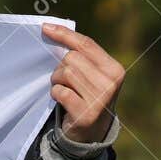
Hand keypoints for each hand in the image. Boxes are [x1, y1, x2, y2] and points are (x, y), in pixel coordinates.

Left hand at [41, 23, 124, 144]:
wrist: (92, 131)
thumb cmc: (88, 95)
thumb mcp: (93, 74)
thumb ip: (82, 56)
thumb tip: (52, 30)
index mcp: (114, 69)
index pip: (86, 44)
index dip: (64, 34)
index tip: (45, 28)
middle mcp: (111, 83)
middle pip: (72, 58)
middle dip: (61, 66)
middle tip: (64, 79)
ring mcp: (99, 99)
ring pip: (65, 73)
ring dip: (57, 80)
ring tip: (64, 89)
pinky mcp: (85, 114)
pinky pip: (60, 92)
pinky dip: (56, 94)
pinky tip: (63, 100)